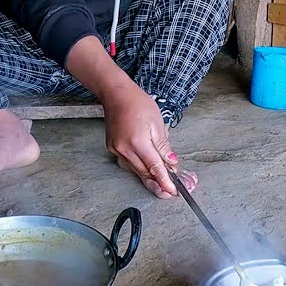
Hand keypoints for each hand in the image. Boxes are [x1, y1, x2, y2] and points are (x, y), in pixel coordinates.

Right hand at [101, 82, 196, 197]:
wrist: (116, 94)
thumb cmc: (138, 103)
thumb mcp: (157, 123)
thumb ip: (163, 146)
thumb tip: (172, 162)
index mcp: (138, 142)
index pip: (154, 167)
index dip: (165, 182)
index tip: (172, 191)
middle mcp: (125, 149)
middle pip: (145, 173)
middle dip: (159, 182)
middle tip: (171, 190)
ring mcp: (116, 150)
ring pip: (136, 170)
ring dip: (150, 176)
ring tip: (163, 180)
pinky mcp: (113, 148)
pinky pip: (128, 163)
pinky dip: (140, 167)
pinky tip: (148, 167)